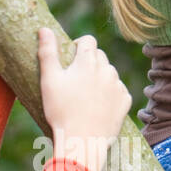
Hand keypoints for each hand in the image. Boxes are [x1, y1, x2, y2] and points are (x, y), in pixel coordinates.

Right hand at [37, 28, 131, 170]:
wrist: (82, 142)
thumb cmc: (61, 111)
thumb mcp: (49, 80)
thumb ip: (47, 52)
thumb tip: (44, 29)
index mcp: (88, 61)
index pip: (88, 40)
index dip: (78, 45)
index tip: (70, 58)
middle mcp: (107, 69)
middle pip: (99, 56)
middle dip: (89, 62)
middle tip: (75, 80)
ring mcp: (118, 86)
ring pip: (110, 73)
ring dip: (100, 77)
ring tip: (86, 95)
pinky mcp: (125, 102)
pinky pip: (118, 90)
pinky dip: (110, 94)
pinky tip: (98, 105)